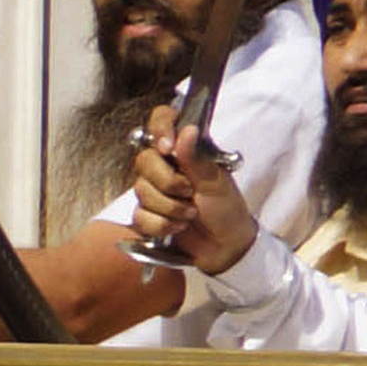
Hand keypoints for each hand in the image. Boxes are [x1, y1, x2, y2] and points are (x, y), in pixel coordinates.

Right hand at [130, 107, 256, 275]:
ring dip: (170, 207)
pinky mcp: (146, 215)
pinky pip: (139, 216)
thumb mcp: (216, 180)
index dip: (159, 129)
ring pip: (141, 191)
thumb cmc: (226, 208)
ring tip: (190, 214)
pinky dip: (161, 225)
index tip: (168, 149)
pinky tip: (178, 226)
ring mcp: (153, 191)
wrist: (224, 245)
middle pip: (144, 161)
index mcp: (184, 150)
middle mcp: (165, 166)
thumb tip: (186, 130)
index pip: (162, 120)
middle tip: (190, 192)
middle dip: (168, 182)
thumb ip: (196, 156)